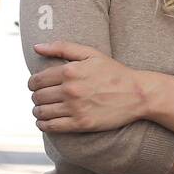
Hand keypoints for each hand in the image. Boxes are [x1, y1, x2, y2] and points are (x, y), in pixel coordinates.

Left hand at [29, 41, 145, 132]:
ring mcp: (76, 108)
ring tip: (44, 109)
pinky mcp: (82, 123)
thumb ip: (63, 47)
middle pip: (37, 97)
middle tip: (44, 98)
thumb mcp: (92, 54)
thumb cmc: (115, 73)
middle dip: (37, 97)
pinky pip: (51, 126)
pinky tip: (46, 121)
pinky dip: (43, 124)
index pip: (36, 80)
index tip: (38, 86)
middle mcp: (70, 90)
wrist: (139, 94)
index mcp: (70, 71)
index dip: (33, 84)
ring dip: (39, 111)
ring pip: (41, 112)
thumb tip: (36, 47)